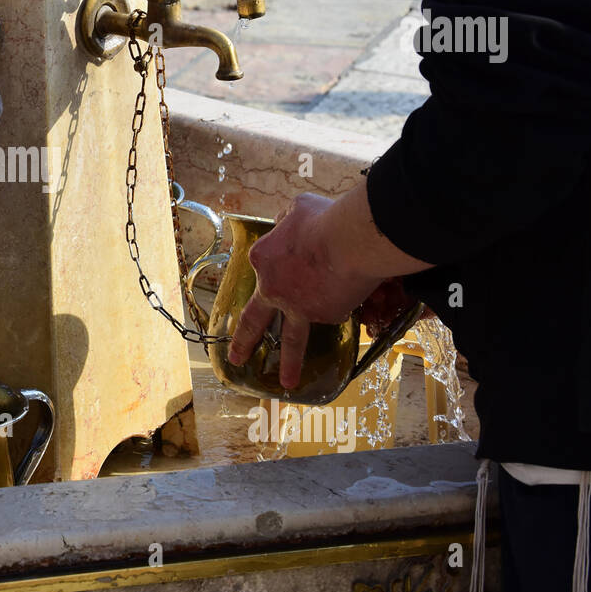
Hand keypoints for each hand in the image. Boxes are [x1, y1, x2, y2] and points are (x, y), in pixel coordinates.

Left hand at [225, 193, 386, 388]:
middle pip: (255, 319)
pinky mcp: (326, 317)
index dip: (279, 259)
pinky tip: (353, 293)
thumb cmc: (324, 220)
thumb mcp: (297, 209)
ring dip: (288, 363)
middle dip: (245, 341)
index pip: (264, 264)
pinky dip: (341, 306)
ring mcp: (298, 307)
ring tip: (286, 382)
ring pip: (291, 339)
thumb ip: (288, 222)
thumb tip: (289, 225)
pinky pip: (334, 313)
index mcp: (262, 259)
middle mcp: (274, 289)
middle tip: (237, 359)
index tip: (291, 257)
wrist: (350, 241)